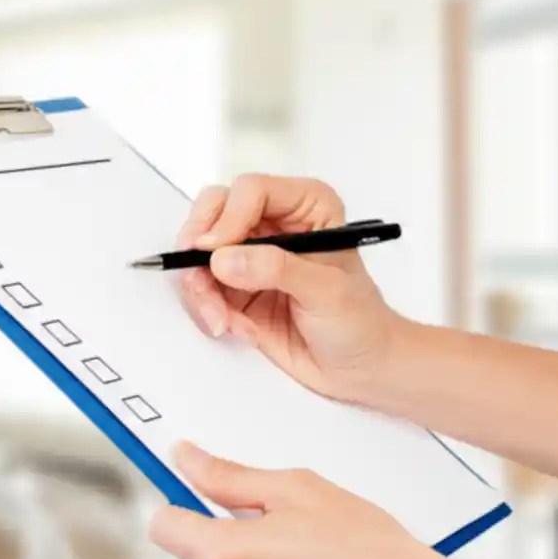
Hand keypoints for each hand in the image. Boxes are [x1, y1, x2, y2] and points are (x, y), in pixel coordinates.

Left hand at [149, 442, 498, 558]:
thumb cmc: (369, 552)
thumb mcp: (296, 490)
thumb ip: (228, 476)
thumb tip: (187, 461)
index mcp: (227, 557)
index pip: (163, 525)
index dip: (181, 504)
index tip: (196, 497)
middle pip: (199, 557)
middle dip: (230, 539)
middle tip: (282, 528)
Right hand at [177, 174, 407, 402]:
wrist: (356, 367)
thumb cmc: (359, 321)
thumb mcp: (326, 290)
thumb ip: (276, 269)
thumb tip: (225, 259)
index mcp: (304, 206)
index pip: (252, 191)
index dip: (228, 218)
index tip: (215, 252)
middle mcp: (272, 224)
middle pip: (214, 212)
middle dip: (199, 249)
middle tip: (200, 280)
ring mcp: (248, 257)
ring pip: (199, 255)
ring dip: (202, 291)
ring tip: (225, 322)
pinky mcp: (233, 289)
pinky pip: (201, 290)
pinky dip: (209, 312)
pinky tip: (240, 330)